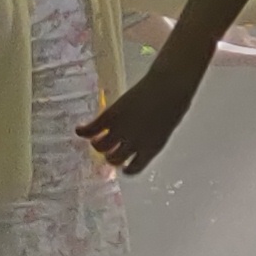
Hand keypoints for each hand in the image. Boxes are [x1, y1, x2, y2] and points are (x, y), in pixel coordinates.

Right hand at [78, 41, 208, 177]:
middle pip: (113, 159)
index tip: (124, 164)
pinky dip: (83, 131)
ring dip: (97, 144)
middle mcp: (134, 144)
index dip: (127, 167)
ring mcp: (121, 129)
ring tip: (95, 139)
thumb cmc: (175, 102)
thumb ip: (150, 137)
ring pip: (100, 147)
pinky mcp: (111, 115)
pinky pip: (91, 129)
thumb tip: (138, 138)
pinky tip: (80, 129)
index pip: (134, 168)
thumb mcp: (165, 127)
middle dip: (110, 156)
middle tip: (108, 149)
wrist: (170, 86)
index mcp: (151, 149)